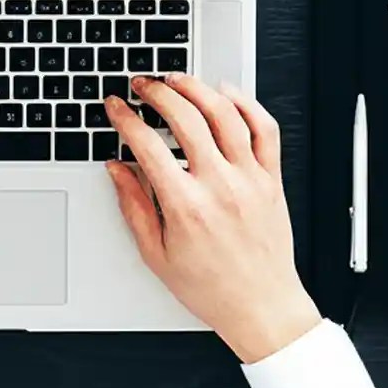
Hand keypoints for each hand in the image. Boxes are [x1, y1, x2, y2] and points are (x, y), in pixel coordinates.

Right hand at [104, 74, 320, 363]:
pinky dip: (246, 103)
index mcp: (185, 206)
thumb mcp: (156, 253)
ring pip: (225, 114)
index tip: (116, 107)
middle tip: (142, 85)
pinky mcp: (272, 179)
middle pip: (186, 118)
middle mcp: (219, 186)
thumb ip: (133, 206)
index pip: (147, 145)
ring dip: (197, 88)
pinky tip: (227, 94)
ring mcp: (250, 179)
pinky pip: (265, 129)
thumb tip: (117, 169)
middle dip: (157, 92)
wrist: (261, 306)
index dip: (125, 118)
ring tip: (178, 80)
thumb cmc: (211, 287)